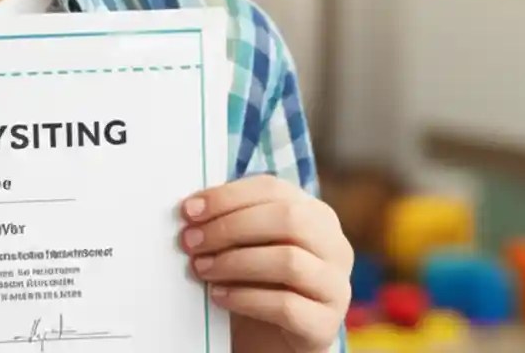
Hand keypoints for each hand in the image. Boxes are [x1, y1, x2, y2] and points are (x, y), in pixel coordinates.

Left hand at [181, 175, 352, 352]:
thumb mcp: (245, 243)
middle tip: (191, 241)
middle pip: (288, 219)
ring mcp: (335, 285)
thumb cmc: (255, 280)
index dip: (227, 197)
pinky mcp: (325, 323)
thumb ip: (229, 221)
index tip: (189, 211)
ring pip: (289, 261)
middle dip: (230, 227)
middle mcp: (334, 245)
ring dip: (234, 262)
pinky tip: (218, 296)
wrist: (270, 335)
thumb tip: (191, 209)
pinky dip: (245, 297)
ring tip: (201, 268)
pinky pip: (286, 305)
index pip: (273, 189)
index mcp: (314, 214)